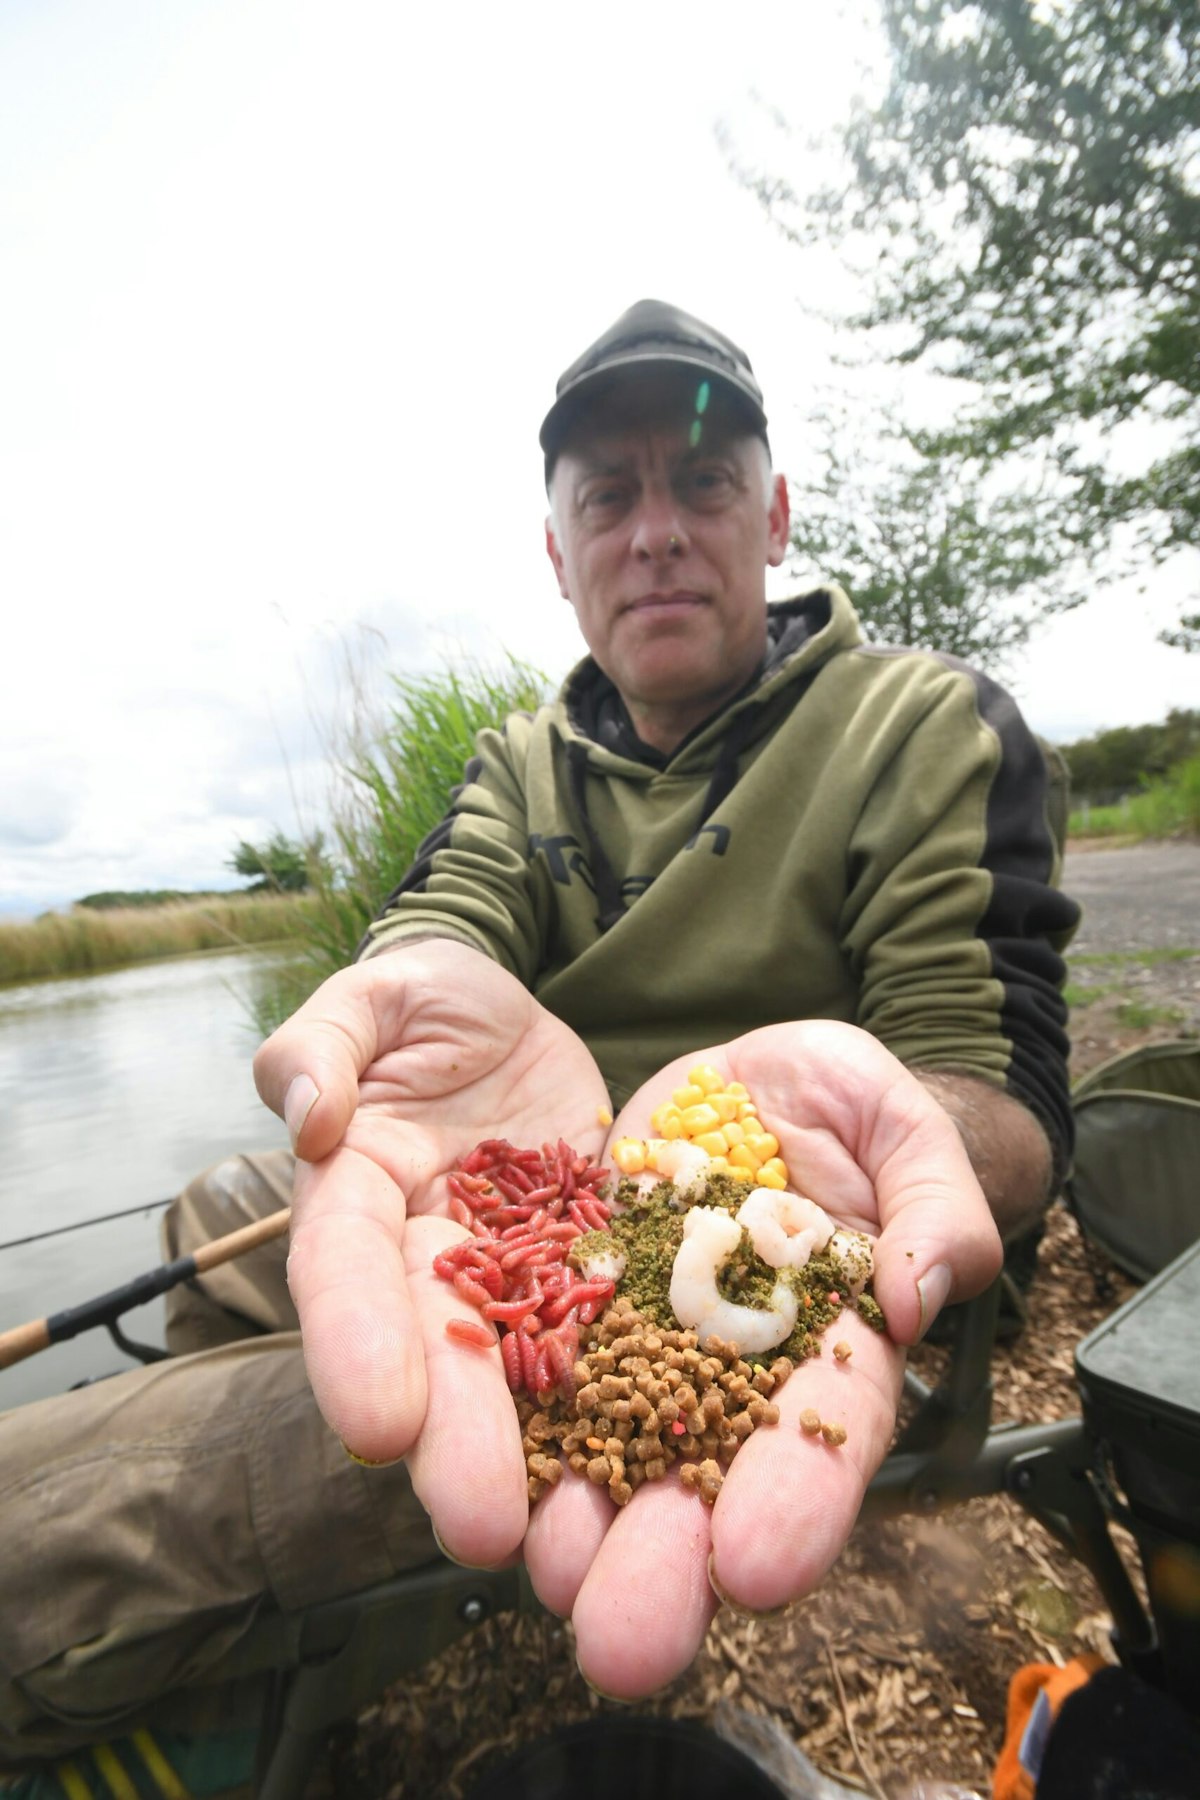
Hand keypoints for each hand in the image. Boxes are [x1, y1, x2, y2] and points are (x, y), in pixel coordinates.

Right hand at [252, 941, 610, 1567]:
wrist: (507, 1011)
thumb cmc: (421, 1000)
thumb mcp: (369, 998)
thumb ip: (322, 1045)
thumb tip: (311, 1115)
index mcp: (356, 1192)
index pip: (344, 1271)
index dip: (356, 1347)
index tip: (377, 1428)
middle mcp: (428, 1254)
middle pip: (436, 1350)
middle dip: (455, 1441)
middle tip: (482, 1530)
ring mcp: (513, 1271)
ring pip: (523, 1363)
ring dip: (540, 1449)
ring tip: (568, 1530)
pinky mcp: (588, 1264)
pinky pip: (609, 1323)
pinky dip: (631, 1383)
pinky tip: (665, 1444)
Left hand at [521, 1019, 1002, 1697]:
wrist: (742, 1076)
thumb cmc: (841, 1100)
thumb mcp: (900, 1122)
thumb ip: (932, 1202)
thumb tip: (914, 1295)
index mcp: (833, 1337)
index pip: (826, 1430)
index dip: (799, 1501)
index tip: (760, 1568)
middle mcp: (734, 1363)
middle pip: (709, 1471)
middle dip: (669, 1560)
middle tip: (629, 1644)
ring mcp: (648, 1335)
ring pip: (614, 1439)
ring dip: (582, 1518)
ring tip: (547, 1577)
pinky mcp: (577, 1294)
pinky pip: (542, 1359)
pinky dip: (515, 1422)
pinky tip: (486, 1482)